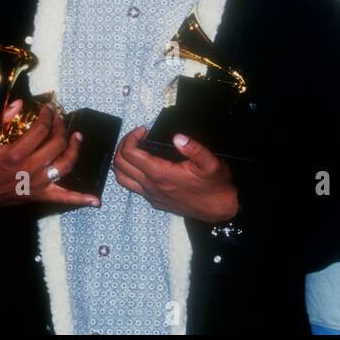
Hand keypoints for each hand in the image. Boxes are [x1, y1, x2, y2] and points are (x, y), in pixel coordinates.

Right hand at [0, 99, 99, 214]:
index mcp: (14, 155)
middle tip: (59, 119)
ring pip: (65, 164)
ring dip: (75, 149)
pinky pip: (64, 198)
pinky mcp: (42, 195)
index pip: (40, 131)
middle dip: (61, 127)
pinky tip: (96, 200)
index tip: (48, 108)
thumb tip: (20, 104)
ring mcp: (38, 184)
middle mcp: (30, 169)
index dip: (48, 116)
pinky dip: (80, 199)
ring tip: (77, 136)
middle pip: (57, 145)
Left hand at [113, 127, 237, 222]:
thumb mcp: (211, 163)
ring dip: (122, 161)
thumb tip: (178, 137)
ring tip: (135, 149)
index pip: (130, 153)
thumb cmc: (215, 186)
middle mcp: (151, 186)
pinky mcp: (154, 201)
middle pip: (119, 165)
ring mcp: (151, 195)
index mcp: (161, 174)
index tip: (144, 130)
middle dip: (123, 145)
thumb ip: (194, 148)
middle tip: (137, 136)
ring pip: (121, 178)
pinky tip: (144, 165)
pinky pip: (132, 187)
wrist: (219, 209)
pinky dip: (130, 173)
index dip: (132, 137)